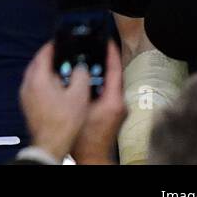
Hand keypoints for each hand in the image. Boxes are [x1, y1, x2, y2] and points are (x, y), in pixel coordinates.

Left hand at [20, 40, 91, 160]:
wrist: (50, 143)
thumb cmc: (63, 122)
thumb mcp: (79, 95)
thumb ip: (80, 76)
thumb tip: (80, 67)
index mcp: (38, 78)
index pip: (43, 53)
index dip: (52, 46)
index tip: (60, 42)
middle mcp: (27, 84)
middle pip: (36, 63)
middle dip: (49, 58)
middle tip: (62, 56)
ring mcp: (24, 95)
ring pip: (34, 75)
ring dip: (46, 71)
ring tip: (61, 72)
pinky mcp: (26, 104)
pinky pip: (34, 86)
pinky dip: (43, 83)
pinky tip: (55, 89)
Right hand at [71, 42, 126, 164]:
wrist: (92, 155)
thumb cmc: (86, 138)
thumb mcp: (80, 107)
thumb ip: (80, 88)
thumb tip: (77, 72)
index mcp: (113, 100)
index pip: (115, 70)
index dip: (111, 53)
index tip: (107, 40)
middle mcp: (119, 103)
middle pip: (112, 75)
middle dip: (103, 61)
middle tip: (93, 49)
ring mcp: (117, 108)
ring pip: (109, 84)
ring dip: (99, 73)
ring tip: (87, 62)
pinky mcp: (112, 112)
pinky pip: (106, 92)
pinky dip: (97, 84)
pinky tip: (85, 82)